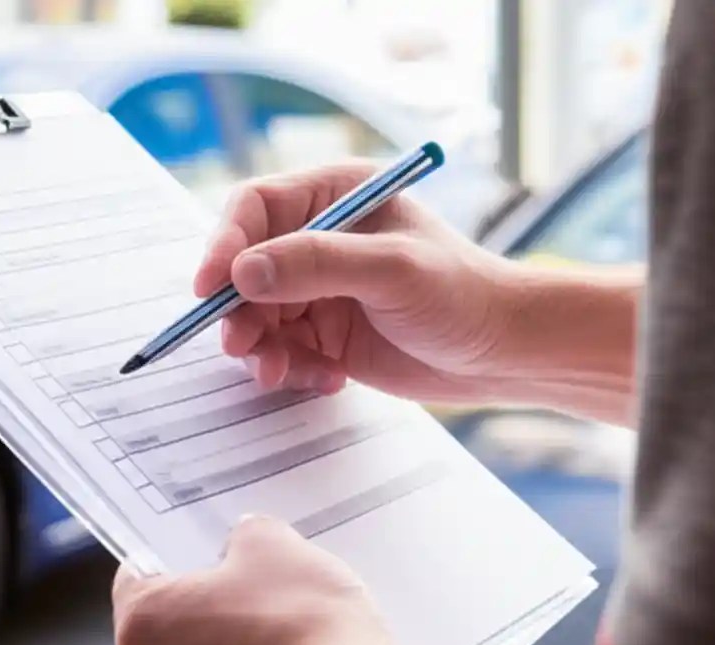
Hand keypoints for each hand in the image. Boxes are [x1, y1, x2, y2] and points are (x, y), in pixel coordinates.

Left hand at [112, 515, 448, 644]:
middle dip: (211, 600)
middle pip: (172, 624)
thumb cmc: (300, 635)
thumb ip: (249, 535)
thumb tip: (250, 539)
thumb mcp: (274, 548)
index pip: (134, 575)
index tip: (193, 545)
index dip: (168, 552)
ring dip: (237, 644)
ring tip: (288, 624)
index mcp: (143, 626)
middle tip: (254, 580)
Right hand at [196, 163, 524, 403]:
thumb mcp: (391, 270)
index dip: (225, 243)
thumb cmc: (462, 294)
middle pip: (244, 266)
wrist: (504, 355)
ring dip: (258, 345)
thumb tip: (242, 272)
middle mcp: (319, 238)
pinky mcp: (323, 333)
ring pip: (255, 313)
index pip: (255, 208)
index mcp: (335, 196)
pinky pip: (279, 349)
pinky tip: (324, 378)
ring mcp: (319, 288)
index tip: (210, 286)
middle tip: (239, 343)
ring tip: (279, 370)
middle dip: (238, 308)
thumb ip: (315, 264)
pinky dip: (287, 367)